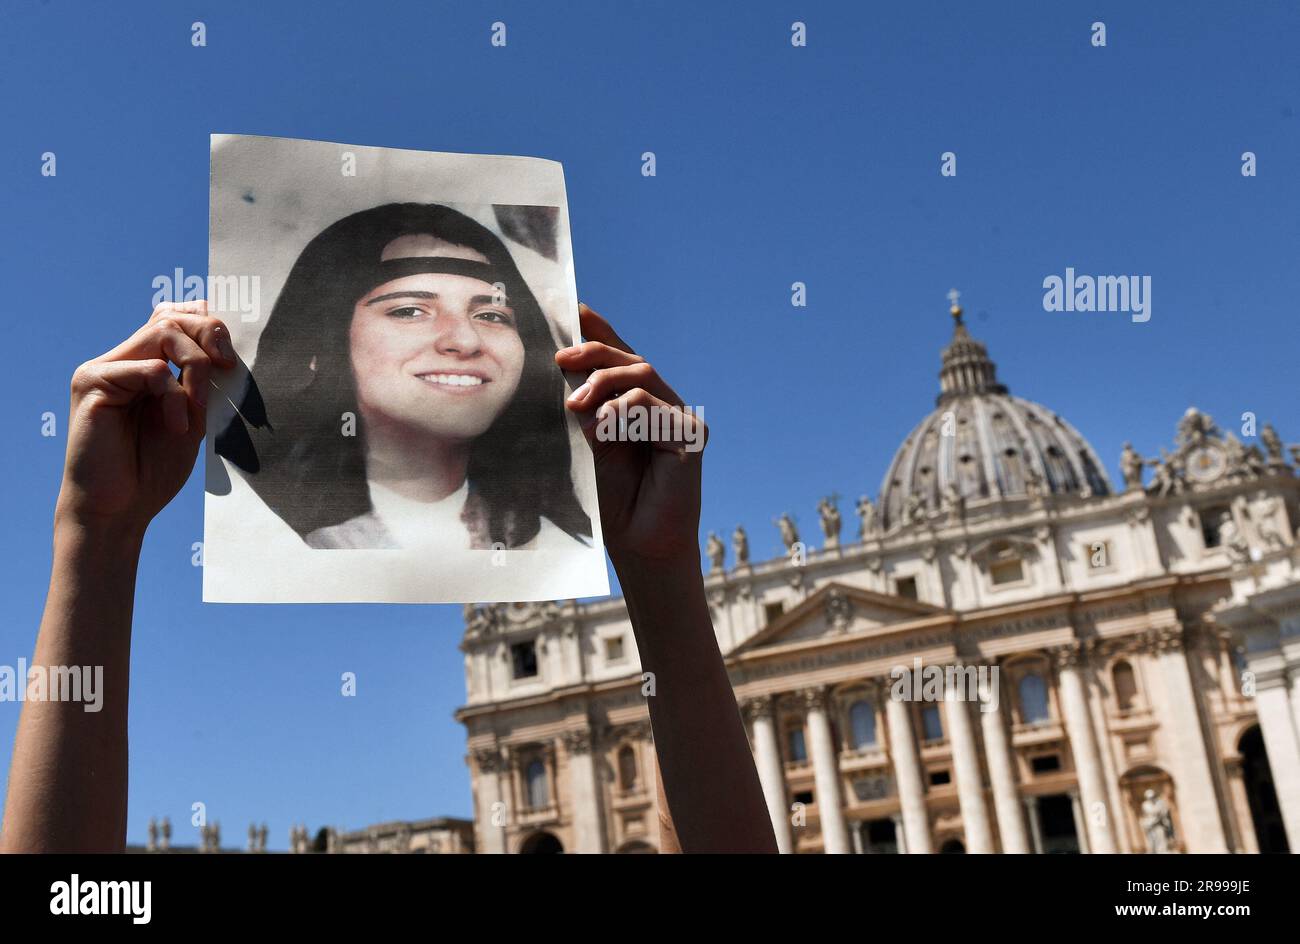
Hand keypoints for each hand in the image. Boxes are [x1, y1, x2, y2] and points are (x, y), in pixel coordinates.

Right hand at [57, 300, 235, 535]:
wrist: (119, 509)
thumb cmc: (153, 469)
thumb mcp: (192, 417)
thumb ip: (201, 381)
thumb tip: (224, 344)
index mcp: (144, 366)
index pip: (173, 317)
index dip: (206, 322)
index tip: (232, 356)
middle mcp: (121, 360)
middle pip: (171, 318)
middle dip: (210, 334)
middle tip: (229, 367)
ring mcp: (104, 368)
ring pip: (163, 333)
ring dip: (195, 367)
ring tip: (196, 408)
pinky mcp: (91, 381)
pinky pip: (151, 369)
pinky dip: (174, 396)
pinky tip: (175, 427)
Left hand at [556, 303, 706, 561]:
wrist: (638, 545)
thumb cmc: (614, 499)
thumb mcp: (592, 441)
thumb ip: (587, 404)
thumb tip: (567, 366)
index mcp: (638, 404)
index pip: (620, 356)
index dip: (600, 330)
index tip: (574, 309)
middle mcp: (663, 405)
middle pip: (631, 360)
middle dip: (593, 353)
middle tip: (560, 361)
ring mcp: (681, 418)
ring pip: (642, 376)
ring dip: (604, 383)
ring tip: (576, 406)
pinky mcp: (691, 436)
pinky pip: (654, 407)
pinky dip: (625, 412)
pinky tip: (603, 428)